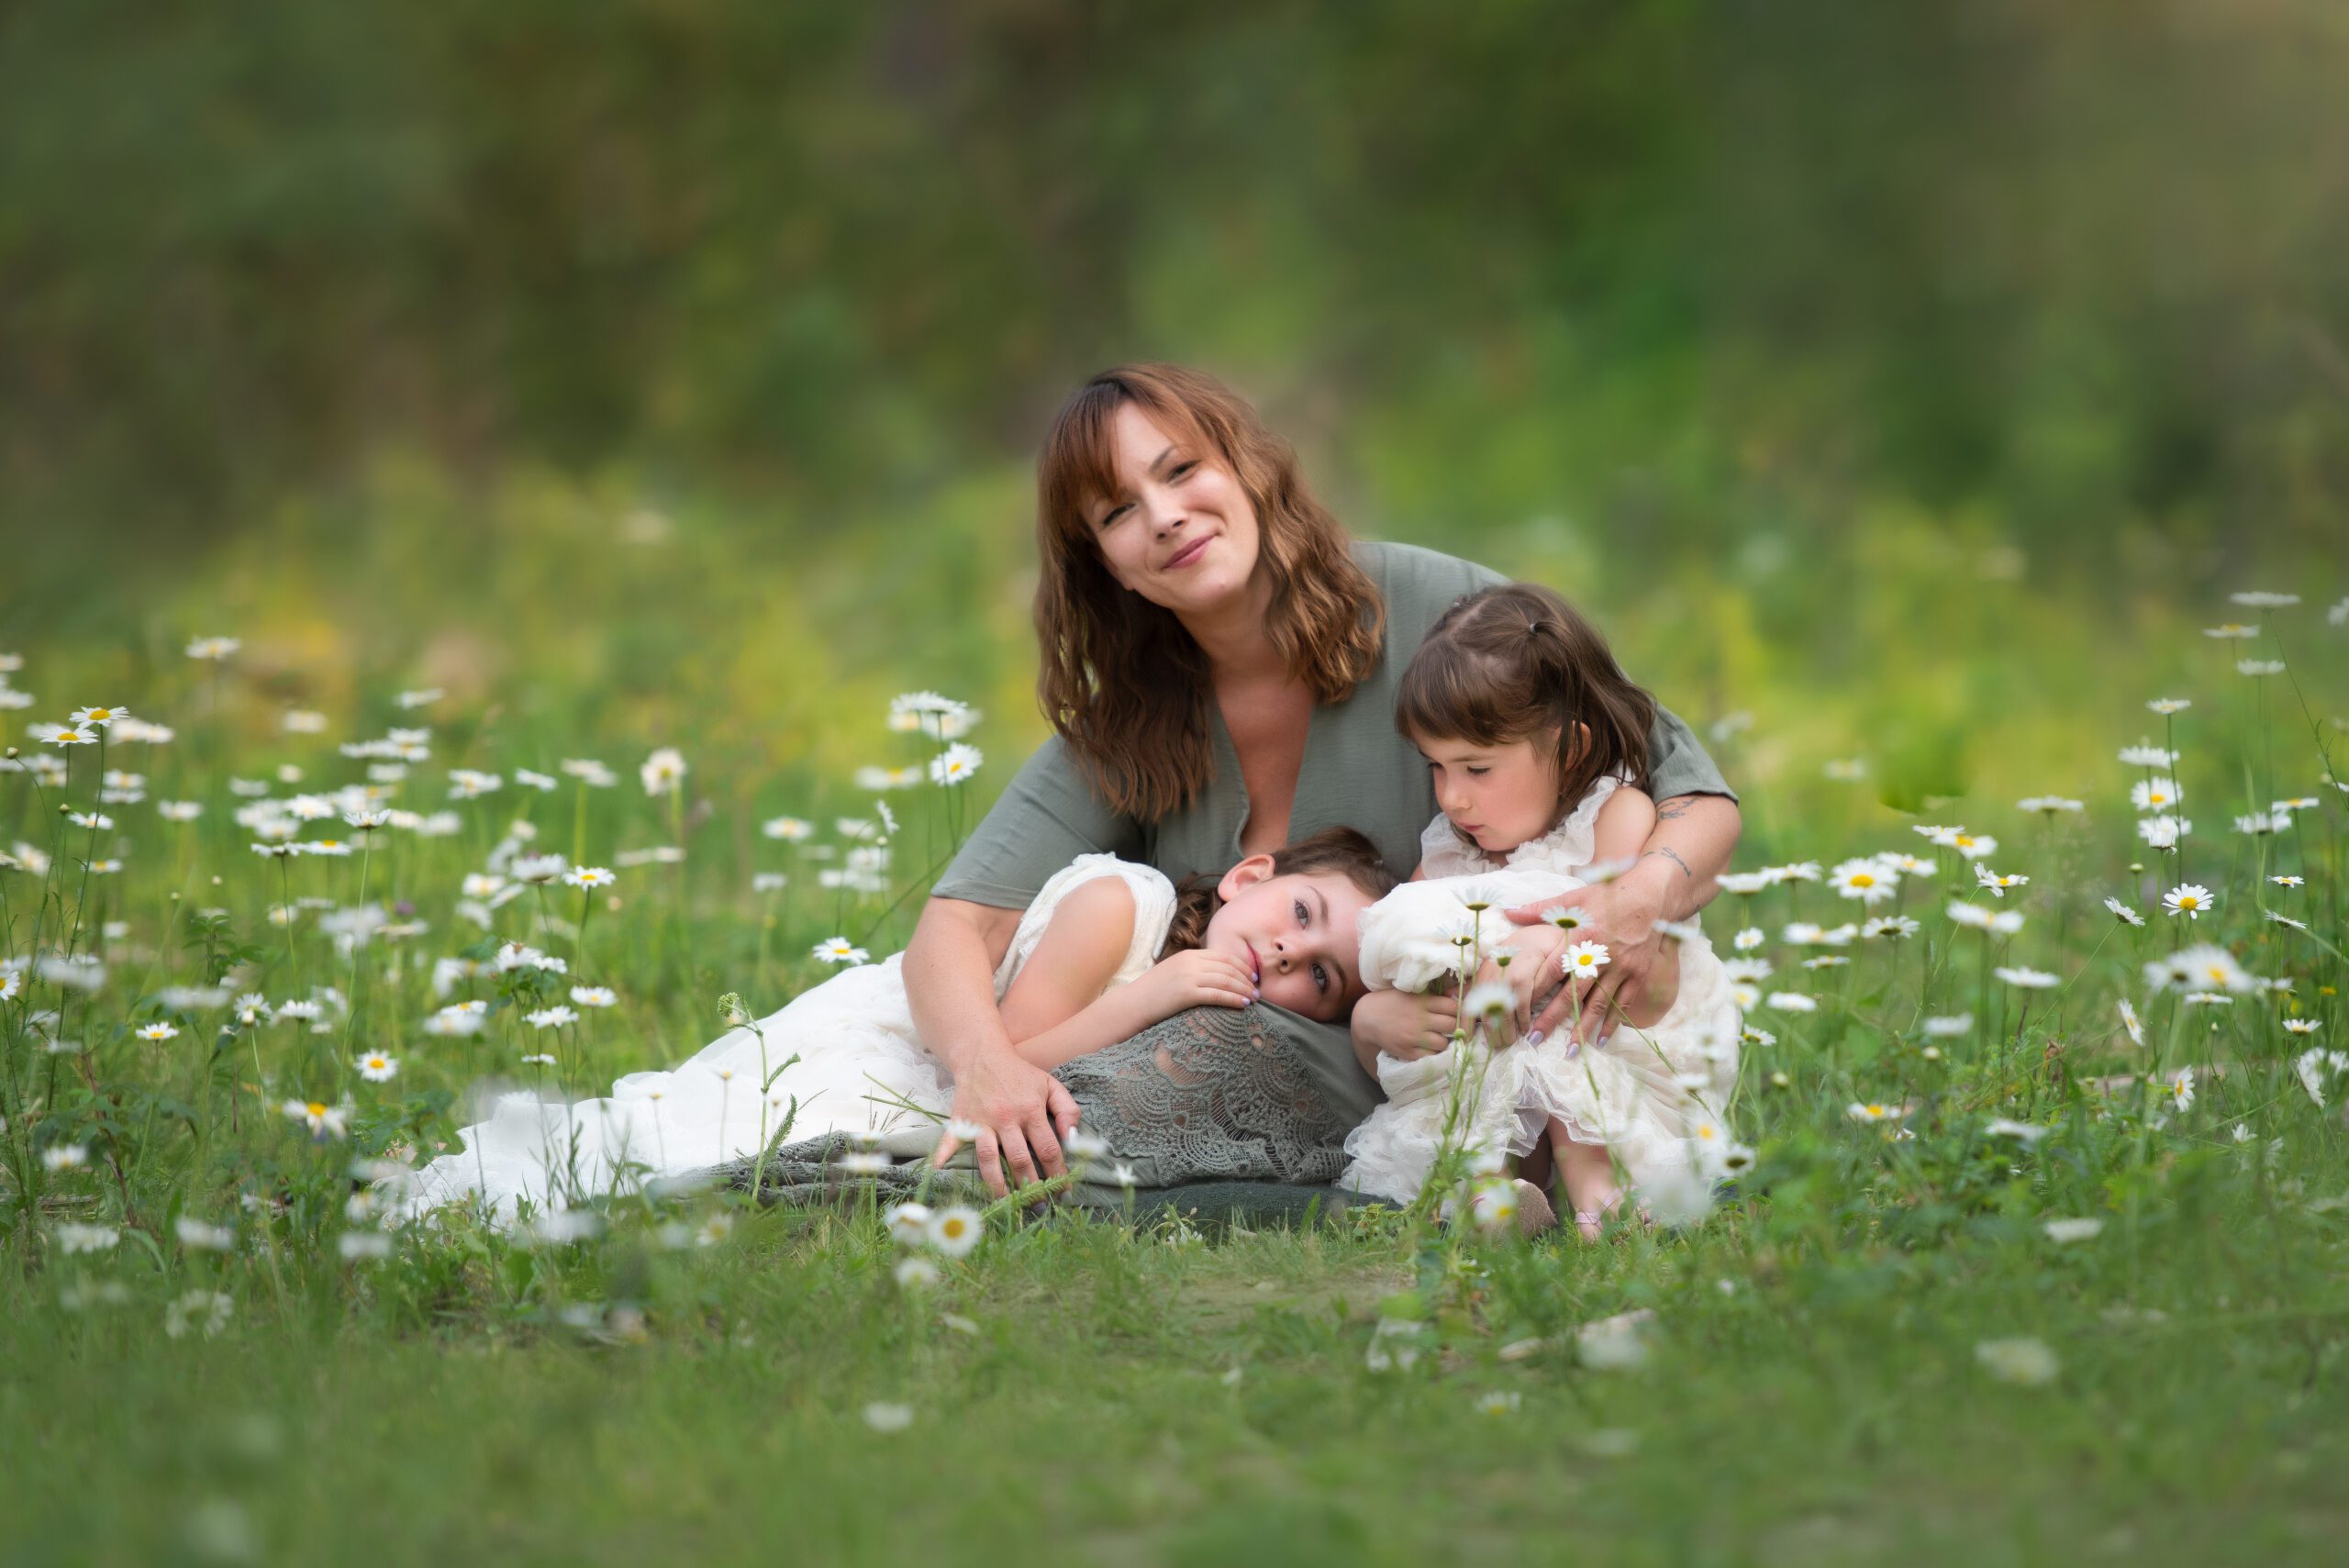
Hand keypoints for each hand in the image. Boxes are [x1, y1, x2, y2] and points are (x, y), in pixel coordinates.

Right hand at [933, 1040, 1078, 1198]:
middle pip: (1019, 1160)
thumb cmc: (1020, 1074)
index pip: (1048, 1149)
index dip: (1059, 1173)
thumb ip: (1067, 1110)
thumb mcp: (1050, 1085)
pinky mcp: (961, 1121)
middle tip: (1039, 1206)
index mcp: (1030, 1110)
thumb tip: (1072, 1139)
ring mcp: (981, 1121)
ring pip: (988, 1159)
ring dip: (998, 1185)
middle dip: (1031, 1187)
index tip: (1064, 1191)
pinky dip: (943, 1157)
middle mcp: (1006, 1118)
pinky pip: (950, 1141)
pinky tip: (939, 1173)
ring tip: (1007, 1204)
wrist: (983, 1055)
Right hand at [1126, 947, 1258, 1023]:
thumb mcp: (1173, 972)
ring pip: (1226, 981)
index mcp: (1188, 954)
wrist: (1133, 1003)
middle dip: (1246, 979)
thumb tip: (1215, 976)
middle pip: (1228, 968)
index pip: (1223, 956)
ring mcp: (1188, 977)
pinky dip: (1234, 999)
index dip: (1242, 966)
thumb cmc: (1153, 992)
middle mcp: (1190, 962)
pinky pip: (1218, 995)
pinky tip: (1243, 1005)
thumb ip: (1193, 969)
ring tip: (1254, 999)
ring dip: (1244, 990)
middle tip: (1257, 991)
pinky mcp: (1187, 993)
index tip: (1252, 977)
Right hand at [1350, 986, 1459, 1061]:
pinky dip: (1433, 1053)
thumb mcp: (1412, 993)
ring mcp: (1413, 1037)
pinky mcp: (1407, 1052)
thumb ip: (1433, 997)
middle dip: (1455, 1026)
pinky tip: (1428, 1047)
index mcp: (1422, 1001)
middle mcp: (1419, 1019)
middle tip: (1451, 1027)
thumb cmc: (1393, 1002)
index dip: (1460, 1010)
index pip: (1453, 1006)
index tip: (1458, 1013)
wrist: (1368, 1017)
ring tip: (1438, 1037)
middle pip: (1452, 1025)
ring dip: (1443, 1041)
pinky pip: (1430, 1056)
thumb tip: (1458, 1001)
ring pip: (1443, 1043)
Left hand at [1501, 877, 1668, 1043]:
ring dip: (1582, 1030)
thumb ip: (1539, 910)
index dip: (1536, 989)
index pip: (1553, 969)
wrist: (1650, 896)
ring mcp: (1621, 968)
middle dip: (1553, 1018)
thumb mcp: (1572, 899)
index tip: (1518, 1007)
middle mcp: (1599, 956)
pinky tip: (1600, 1041)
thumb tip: (1507, 911)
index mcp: (1580, 937)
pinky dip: (1611, 1024)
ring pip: (1598, 1004)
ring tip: (1568, 1052)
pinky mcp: (1637, 975)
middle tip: (1534, 1039)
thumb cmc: (1605, 896)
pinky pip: (1622, 1004)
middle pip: (1572, 993)